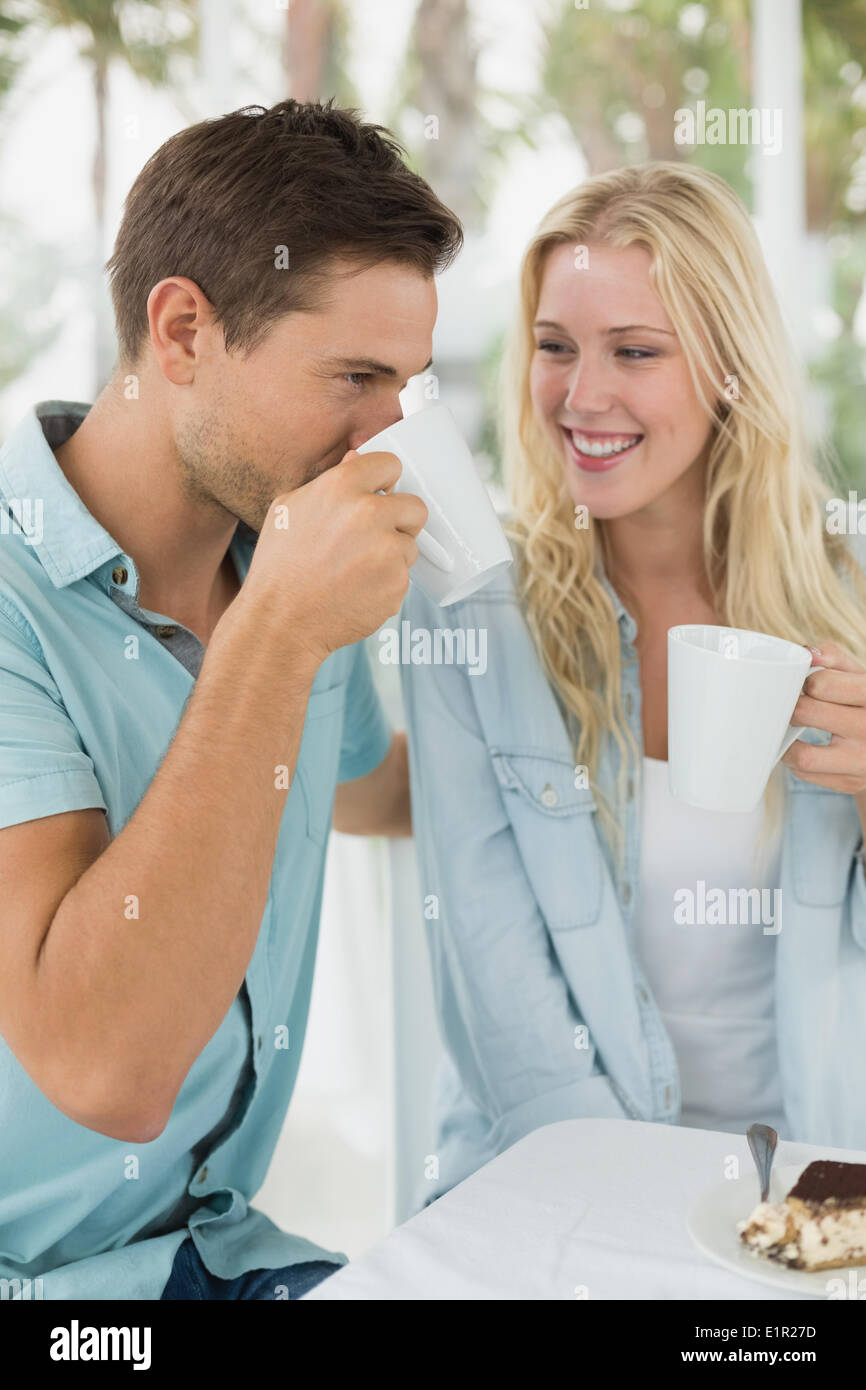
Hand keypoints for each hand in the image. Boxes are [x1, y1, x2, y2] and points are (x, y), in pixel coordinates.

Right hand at [235, 449, 427, 666]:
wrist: (281, 621)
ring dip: (391, 557)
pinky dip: (386, 584)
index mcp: (341, 486)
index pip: (390, 465)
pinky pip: (403, 577)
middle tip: (376, 539)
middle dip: (401, 521)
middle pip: (415, 506)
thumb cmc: (279, 565)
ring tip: (355, 571)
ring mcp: (387, 550)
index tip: (382, 494)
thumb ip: (329, 482)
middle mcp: (369, 513)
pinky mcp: (397, 582)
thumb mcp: (289, 509)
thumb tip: (357, 457)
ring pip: (410, 546)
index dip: (386, 482)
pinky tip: (357, 590)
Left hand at [782, 642, 865, 799]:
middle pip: (808, 713)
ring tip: (789, 732)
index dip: (804, 683)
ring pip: (805, 755)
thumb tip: (807, 653)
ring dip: (787, 742)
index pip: (822, 683)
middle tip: (792, 708)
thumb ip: (832, 657)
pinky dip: (796, 762)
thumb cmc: (862, 702)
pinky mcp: (850, 782)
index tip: (801, 686)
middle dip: (792, 708)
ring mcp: (862, 760)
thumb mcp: (857, 676)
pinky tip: (802, 750)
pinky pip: (807, 774)